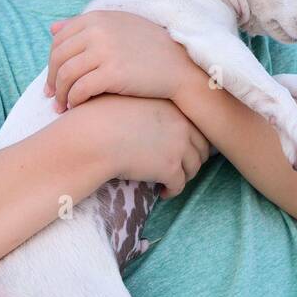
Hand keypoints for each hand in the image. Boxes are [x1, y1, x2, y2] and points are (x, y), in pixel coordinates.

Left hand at [45, 10, 193, 112]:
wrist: (179, 66)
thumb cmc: (149, 48)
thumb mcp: (118, 27)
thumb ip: (85, 26)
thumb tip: (52, 28)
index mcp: (97, 18)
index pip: (59, 40)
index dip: (51, 62)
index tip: (52, 79)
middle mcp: (98, 31)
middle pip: (58, 58)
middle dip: (51, 80)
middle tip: (52, 97)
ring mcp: (105, 51)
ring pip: (66, 75)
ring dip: (60, 94)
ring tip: (61, 107)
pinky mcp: (113, 73)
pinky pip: (80, 90)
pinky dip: (73, 101)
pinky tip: (75, 109)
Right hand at [83, 94, 211, 199]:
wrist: (94, 135)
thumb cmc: (102, 118)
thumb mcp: (131, 104)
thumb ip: (149, 111)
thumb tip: (153, 124)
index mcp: (173, 106)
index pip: (196, 127)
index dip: (191, 141)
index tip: (180, 150)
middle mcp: (181, 124)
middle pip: (202, 148)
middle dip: (192, 160)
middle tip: (179, 168)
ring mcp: (178, 146)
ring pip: (193, 168)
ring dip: (184, 176)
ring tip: (169, 181)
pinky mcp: (170, 168)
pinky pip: (179, 185)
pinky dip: (172, 191)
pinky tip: (161, 192)